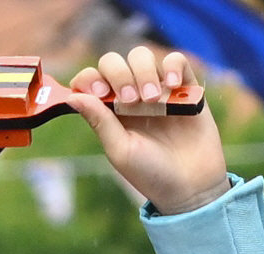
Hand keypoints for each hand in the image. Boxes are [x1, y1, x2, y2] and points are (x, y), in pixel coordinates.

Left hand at [65, 48, 227, 216]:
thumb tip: (72, 96)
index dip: (90, 79)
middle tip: (131, 100)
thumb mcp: (120, 151)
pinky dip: (173, 66)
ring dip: (144, 71)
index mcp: (110, 110)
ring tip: (153, 99)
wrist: (190, 187)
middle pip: (114, 62)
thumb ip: (99, 121)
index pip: (91, 79)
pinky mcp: (185, 88)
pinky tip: (173, 85)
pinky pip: (177, 60)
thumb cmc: (151, 174)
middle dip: (119, 74)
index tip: (99, 92)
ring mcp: (158, 89)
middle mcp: (132, 95)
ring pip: (142, 56)